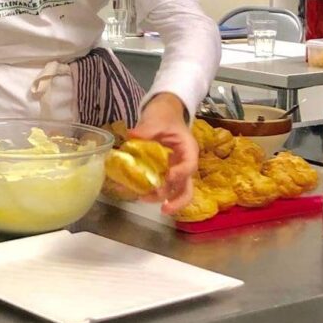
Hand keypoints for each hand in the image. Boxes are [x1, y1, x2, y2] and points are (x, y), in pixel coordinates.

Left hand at [131, 94, 197, 213]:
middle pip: (187, 188)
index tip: (168, 176)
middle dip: (177, 201)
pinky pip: (158, 186)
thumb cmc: (165, 115)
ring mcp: (173, 170)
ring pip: (173, 191)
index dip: (181, 173)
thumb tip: (133, 135)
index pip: (190, 165)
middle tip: (163, 209)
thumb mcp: (157, 118)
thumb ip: (147, 128)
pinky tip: (133, 193)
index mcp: (188, 149)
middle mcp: (183, 164)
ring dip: (160, 199)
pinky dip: (147, 192)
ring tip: (142, 199)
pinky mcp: (162, 173)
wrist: (163, 113)